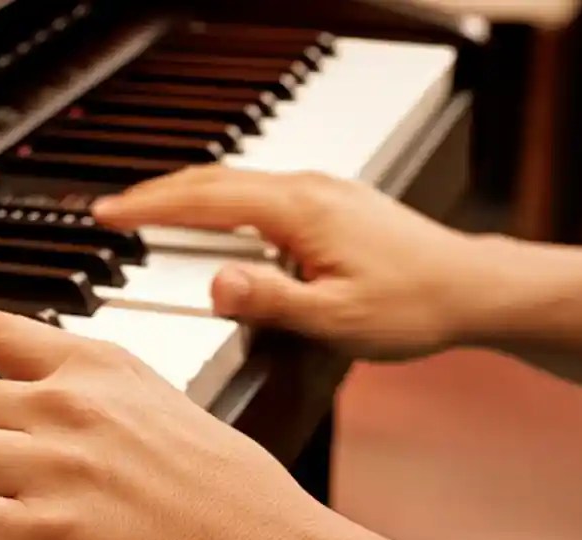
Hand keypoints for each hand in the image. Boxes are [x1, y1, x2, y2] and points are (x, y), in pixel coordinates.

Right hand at [92, 165, 506, 360]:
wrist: (472, 289)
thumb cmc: (414, 306)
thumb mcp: (337, 318)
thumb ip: (270, 301)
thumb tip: (214, 286)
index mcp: (300, 211)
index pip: (206, 199)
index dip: (151, 206)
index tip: (109, 212)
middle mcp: (308, 188)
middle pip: (215, 180)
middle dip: (159, 193)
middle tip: (114, 210)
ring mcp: (323, 190)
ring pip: (238, 182)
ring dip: (189, 195)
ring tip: (151, 213)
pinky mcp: (334, 202)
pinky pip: (262, 192)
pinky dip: (224, 201)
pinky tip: (218, 220)